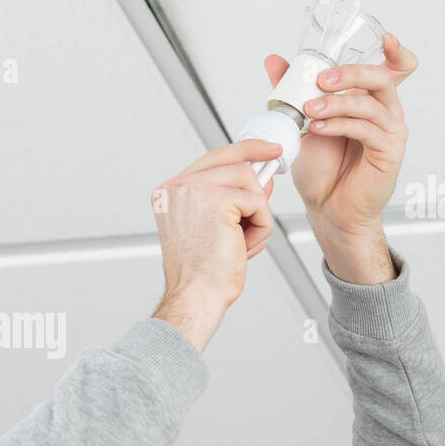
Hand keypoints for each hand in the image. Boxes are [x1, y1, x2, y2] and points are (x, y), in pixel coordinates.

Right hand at [151, 138, 279, 351]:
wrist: (196, 296)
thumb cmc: (203, 273)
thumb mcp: (216, 228)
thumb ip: (233, 198)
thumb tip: (262, 179)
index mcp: (169, 193)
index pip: (211, 158)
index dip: (243, 151)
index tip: (267, 149)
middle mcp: (176, 188)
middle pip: (233, 162)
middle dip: (259, 172)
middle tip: (275, 167)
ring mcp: (193, 191)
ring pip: (248, 179)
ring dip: (256, 212)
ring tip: (242, 240)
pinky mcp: (216, 200)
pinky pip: (258, 202)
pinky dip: (260, 226)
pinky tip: (243, 246)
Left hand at [263, 32, 418, 239]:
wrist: (326, 207)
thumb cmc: (321, 168)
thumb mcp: (302, 121)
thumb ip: (291, 89)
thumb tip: (274, 61)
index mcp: (370, 99)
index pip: (396, 68)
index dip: (396, 51)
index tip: (384, 38)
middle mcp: (386, 111)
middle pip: (380, 77)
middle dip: (349, 74)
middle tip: (321, 80)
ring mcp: (391, 131)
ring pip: (370, 102)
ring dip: (336, 103)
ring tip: (309, 111)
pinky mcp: (389, 151)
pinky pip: (367, 129)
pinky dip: (340, 125)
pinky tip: (318, 129)